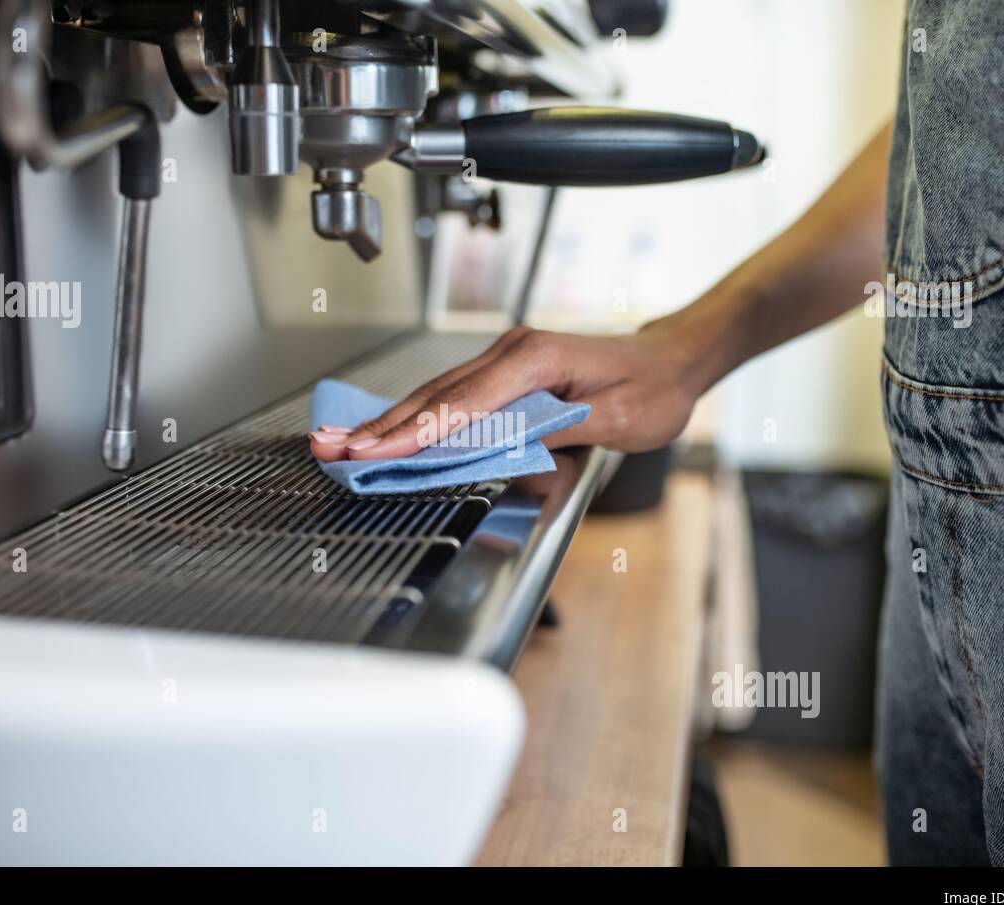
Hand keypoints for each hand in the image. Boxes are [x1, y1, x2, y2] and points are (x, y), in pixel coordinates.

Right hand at [308, 320, 714, 462]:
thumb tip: (510, 447)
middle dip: (382, 427)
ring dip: (389, 422)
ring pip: (436, 395)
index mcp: (538, 359)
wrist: (669, 360)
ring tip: (343, 442)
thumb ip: (564, 434)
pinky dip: (416, 417)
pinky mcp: (505, 371)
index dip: (416, 432)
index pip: (464, 403)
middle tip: (334, 450)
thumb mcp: (622, 421)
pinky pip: (451, 397)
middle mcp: (513, 351)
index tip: (375, 453)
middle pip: (436, 397)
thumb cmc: (653, 390)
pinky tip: (387, 432)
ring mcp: (505, 358)